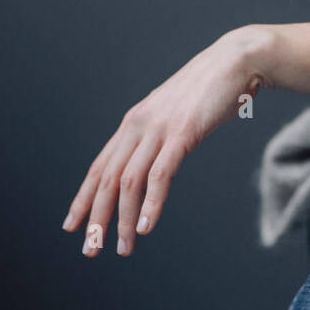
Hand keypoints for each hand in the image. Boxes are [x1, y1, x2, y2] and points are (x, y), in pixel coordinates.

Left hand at [62, 27, 272, 257]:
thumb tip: (152, 159)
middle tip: (91, 250)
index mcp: (134, 122)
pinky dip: (151, 203)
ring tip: (123, 248)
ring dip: (124, 219)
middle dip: (97, 217)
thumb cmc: (210, 89)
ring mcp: (160, 127)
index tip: (72, 225)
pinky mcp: (183, 132)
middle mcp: (139, 124)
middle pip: (108, 178)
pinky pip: (160, 173)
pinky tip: (146, 226)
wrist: (237, 59)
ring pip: (130, 181)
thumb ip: (159, 133)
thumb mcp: (174, 112)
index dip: (84, 197)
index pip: (100, 166)